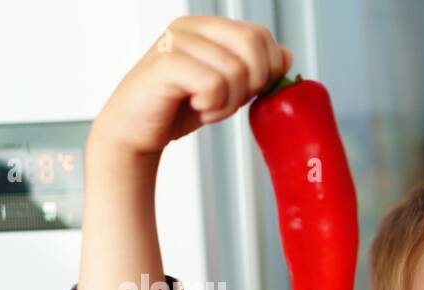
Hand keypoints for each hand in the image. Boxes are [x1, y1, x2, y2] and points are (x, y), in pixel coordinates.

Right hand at [90, 15, 290, 157]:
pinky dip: (214, 106)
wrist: (137, 128)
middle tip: (230, 101)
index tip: (248, 91)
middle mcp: (191, 26)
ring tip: (208, 108)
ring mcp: (176, 42)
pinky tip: (198, 108)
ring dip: (229, 102)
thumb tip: (287, 55)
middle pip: (252, 44)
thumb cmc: (181, 106)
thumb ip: (255, 69)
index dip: (268, 69)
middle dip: (253, 83)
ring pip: (235, 70)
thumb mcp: (228, 87)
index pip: (261, 35)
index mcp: (208, 26)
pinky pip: (213, 84)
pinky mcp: (164, 64)